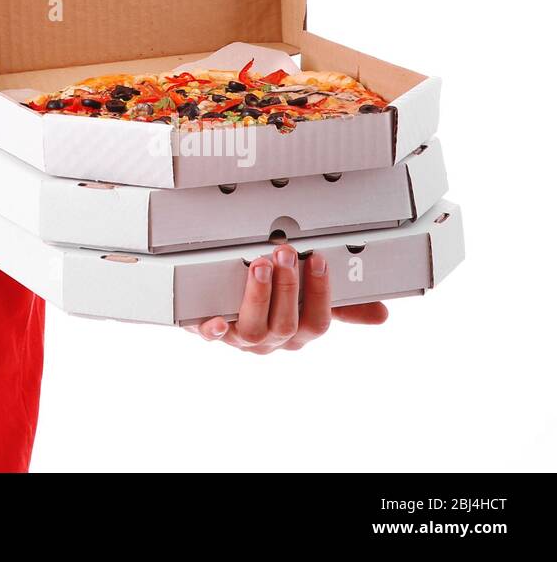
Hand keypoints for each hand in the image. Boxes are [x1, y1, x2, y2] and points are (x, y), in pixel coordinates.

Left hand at [184, 241, 388, 352]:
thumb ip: (340, 307)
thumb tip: (381, 313)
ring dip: (259, 295)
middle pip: (287, 323)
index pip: (318, 321)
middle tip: (285, 253)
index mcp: (298, 332)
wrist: (224, 316)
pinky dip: (214, 330)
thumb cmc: (271, 308)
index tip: (318, 260)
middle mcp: (273, 340)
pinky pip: (213, 337)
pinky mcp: (213, 332)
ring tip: (259, 266)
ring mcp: (244, 339)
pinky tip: (217, 320)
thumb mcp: (308, 305)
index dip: (320, 292)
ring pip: (255, 328)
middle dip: (288, 286)